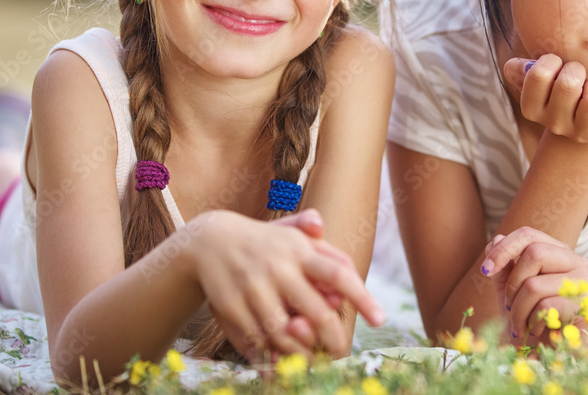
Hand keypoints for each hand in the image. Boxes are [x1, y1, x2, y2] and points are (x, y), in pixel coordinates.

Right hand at [188, 210, 383, 360]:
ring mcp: (253, 289)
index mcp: (299, 250)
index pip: (339, 274)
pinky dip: (271, 355)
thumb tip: (322, 225)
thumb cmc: (261, 242)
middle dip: (334, 340)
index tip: (380, 320)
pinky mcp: (231, 307)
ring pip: (286, 335)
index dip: (362, 298)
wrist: (207, 242)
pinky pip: (257, 341)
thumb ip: (312, 235)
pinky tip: (281, 361)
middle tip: (341, 353)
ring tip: (313, 362)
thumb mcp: (288, 231)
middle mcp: (278, 269)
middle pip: (317, 314)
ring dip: (303, 354)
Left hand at [481, 226, 587, 345]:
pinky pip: (544, 307)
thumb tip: (495, 240)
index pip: (528, 234)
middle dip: (512, 284)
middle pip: (534, 253)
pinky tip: (535, 328)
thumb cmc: (530, 316)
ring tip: (518, 323)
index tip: (485, 270)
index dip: (503, 249)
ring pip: (534, 284)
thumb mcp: (510, 288)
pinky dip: (531, 321)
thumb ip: (503, 265)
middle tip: (509, 304)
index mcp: (556, 251)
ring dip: (517, 309)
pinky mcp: (582, 305)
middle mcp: (574, 260)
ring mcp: (582, 282)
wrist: (550, 351)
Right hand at [502, 55, 587, 145]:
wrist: (586, 120)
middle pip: (567, 84)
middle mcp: (554, 125)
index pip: (537, 75)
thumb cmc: (563, 90)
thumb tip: (513, 66)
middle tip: (579, 75)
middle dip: (577, 70)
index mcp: (533, 108)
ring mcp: (582, 133)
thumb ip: (524, 70)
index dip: (551, 61)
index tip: (557, 65)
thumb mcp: (543, 79)